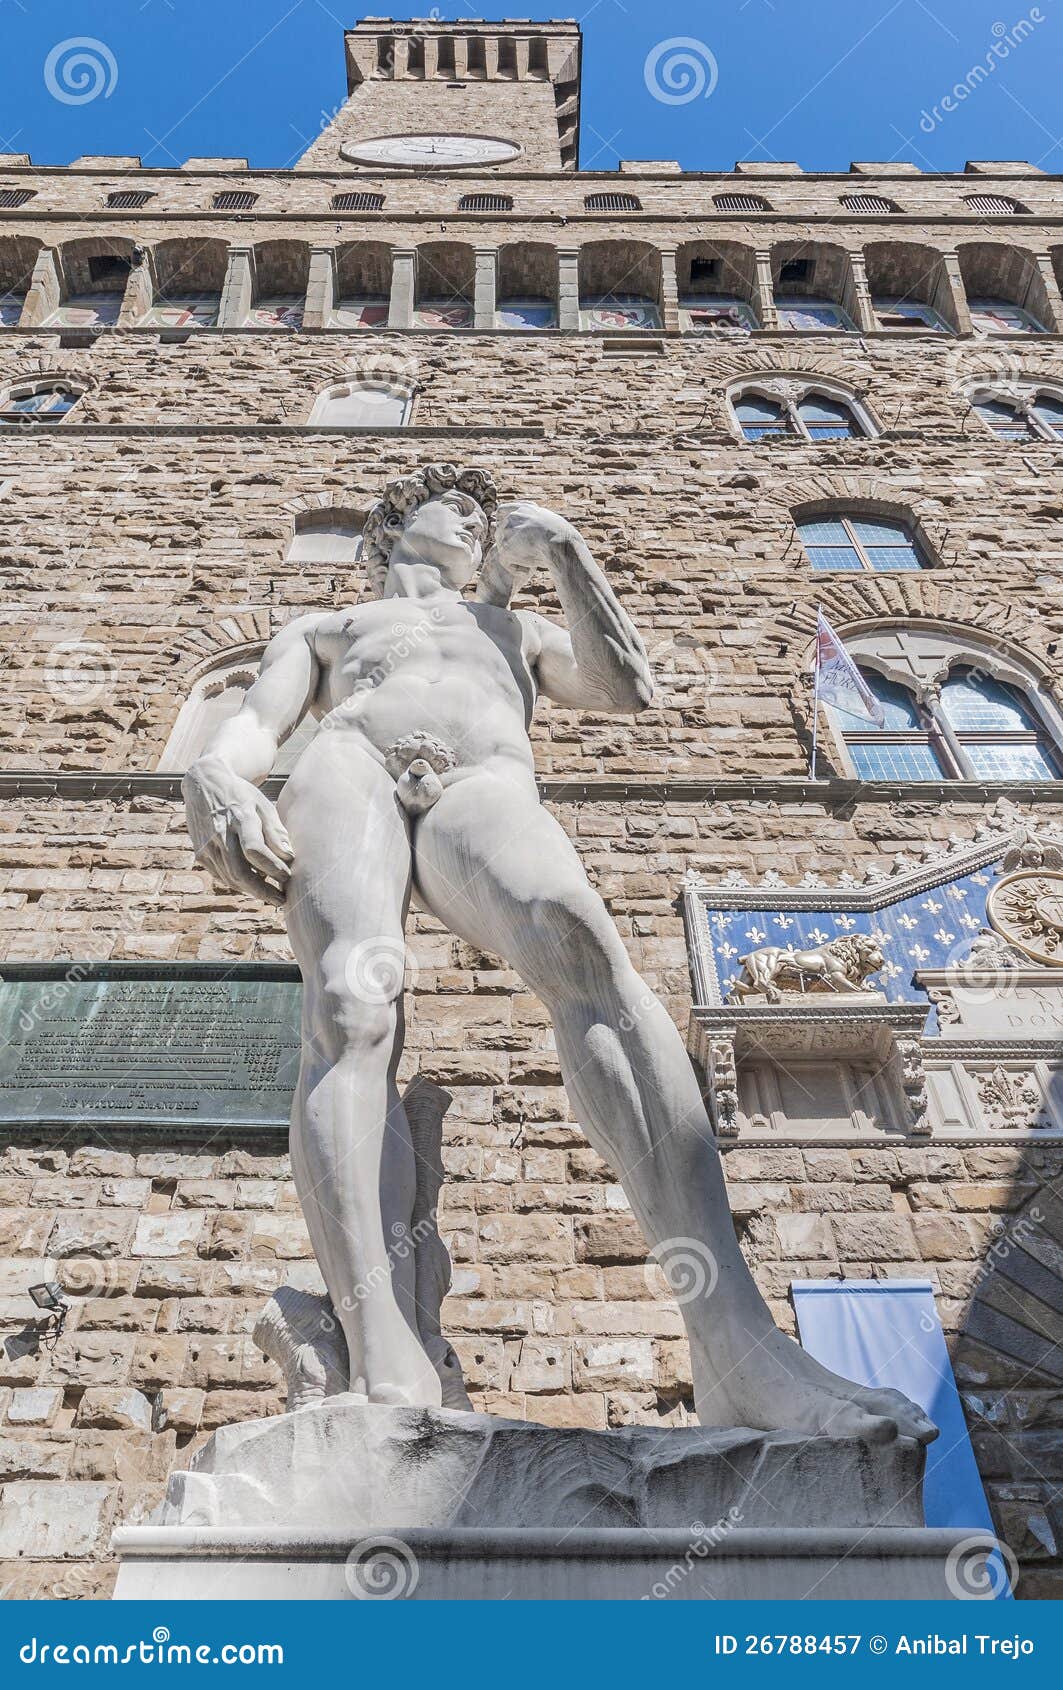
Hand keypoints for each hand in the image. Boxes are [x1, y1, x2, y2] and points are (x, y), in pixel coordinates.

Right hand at [183, 756, 292, 906]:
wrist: (204, 783)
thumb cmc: (241, 796)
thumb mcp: (263, 805)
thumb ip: (276, 831)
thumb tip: (289, 856)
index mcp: (239, 817)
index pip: (254, 850)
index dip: (272, 867)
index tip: (287, 876)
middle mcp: (219, 833)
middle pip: (240, 872)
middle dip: (262, 890)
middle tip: (281, 900)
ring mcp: (207, 845)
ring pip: (230, 878)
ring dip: (252, 890)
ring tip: (271, 894)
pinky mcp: (200, 853)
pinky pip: (221, 876)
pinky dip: (238, 883)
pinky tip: (253, 884)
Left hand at [491, 500, 578, 579]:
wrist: (561, 544)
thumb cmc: (562, 537)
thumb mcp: (550, 523)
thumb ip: (535, 523)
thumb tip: (530, 529)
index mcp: (523, 508)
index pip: (502, 511)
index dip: (504, 523)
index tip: (515, 536)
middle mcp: (512, 517)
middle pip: (500, 532)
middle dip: (510, 545)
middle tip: (528, 555)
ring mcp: (507, 531)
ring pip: (502, 548)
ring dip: (513, 557)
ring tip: (530, 563)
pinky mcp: (505, 548)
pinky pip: (505, 562)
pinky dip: (515, 569)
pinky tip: (527, 571)